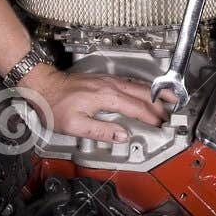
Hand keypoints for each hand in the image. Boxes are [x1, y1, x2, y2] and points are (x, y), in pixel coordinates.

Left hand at [18, 65, 170, 141]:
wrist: (42, 85)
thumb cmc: (55, 106)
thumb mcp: (75, 125)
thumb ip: (101, 131)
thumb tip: (122, 136)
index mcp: (105, 97)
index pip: (136, 107)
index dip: (151, 117)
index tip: (161, 124)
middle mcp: (109, 86)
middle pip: (142, 92)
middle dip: (160, 101)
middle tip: (174, 110)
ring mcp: (107, 81)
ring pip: (137, 84)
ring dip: (154, 91)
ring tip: (168, 96)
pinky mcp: (102, 80)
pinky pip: (129, 82)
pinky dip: (142, 86)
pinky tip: (145, 90)